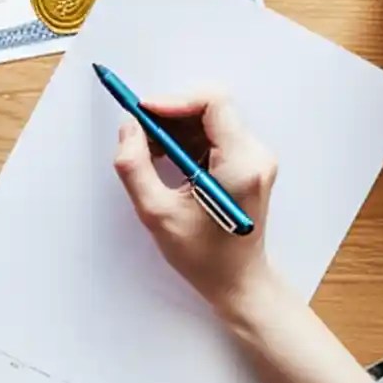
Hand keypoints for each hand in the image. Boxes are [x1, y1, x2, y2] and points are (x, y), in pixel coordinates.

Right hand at [112, 92, 278, 322]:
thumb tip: (128, 126)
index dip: (174, 100)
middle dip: (169, 115)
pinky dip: (185, 139)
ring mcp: (254, 157)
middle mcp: (255, 154)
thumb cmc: (203, 257)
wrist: (239, 282)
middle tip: (139, 135)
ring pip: (209, 119)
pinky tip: (165, 161)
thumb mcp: (157, 214)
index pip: (213, 103)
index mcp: (241, 164)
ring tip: (149, 154)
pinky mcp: (247, 162)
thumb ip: (135, 166)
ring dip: (175, 128)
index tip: (143, 112)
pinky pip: (213, 134)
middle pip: (210, 108)